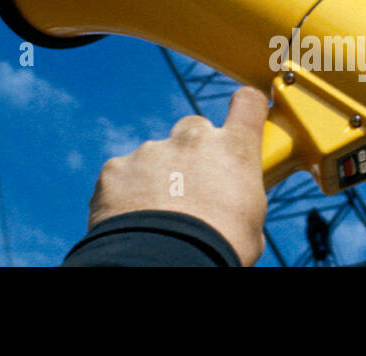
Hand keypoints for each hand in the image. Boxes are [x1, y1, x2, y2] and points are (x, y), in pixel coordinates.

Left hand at [87, 86, 269, 264]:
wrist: (164, 262)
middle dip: (193, 152)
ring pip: (154, 156)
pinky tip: (132, 221)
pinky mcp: (115, 168)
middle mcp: (191, 140)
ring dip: (157, 179)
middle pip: (194, 129)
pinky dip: (126, 194)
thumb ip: (241, 197)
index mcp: (233, 151)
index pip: (247, 104)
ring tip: (159, 218)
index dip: (245, 110)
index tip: (241, 120)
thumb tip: (234, 205)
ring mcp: (149, 151)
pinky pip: (123, 176)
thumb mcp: (250, 226)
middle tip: (192, 188)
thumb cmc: (218, 250)